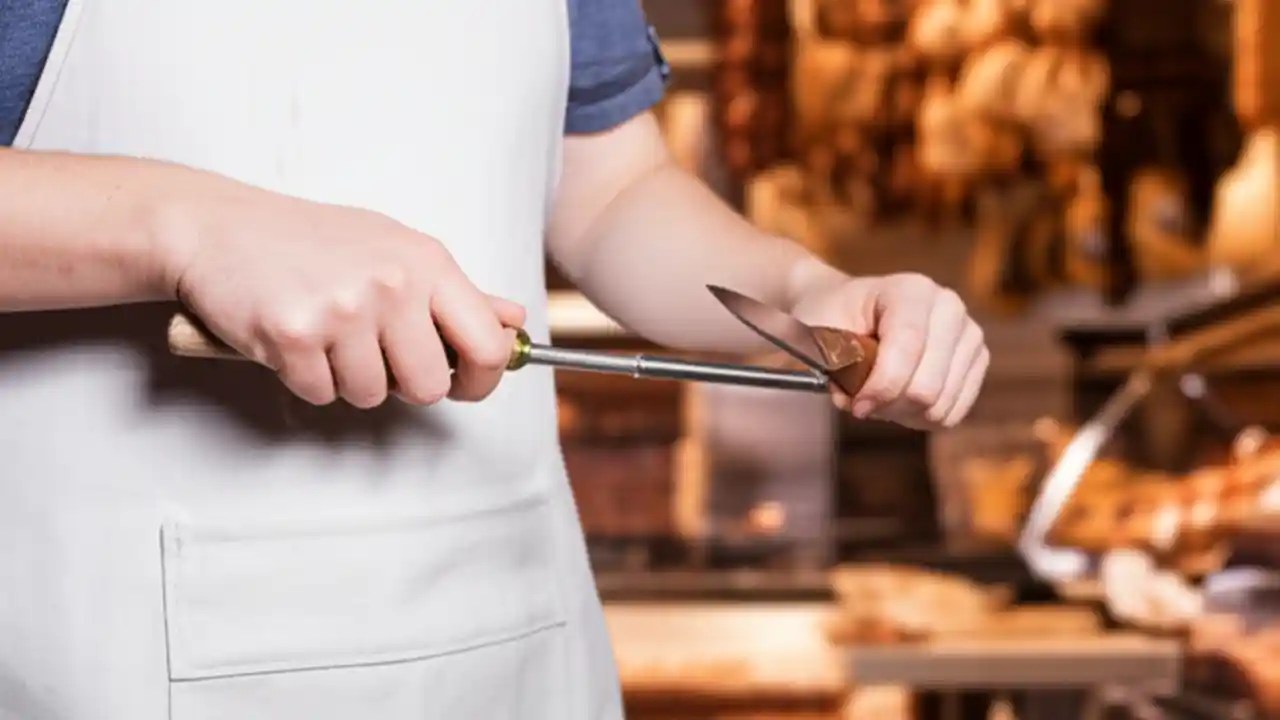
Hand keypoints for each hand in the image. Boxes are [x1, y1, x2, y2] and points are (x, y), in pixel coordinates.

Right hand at [160, 181, 523, 407]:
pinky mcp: (294, 336)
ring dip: (347, 379)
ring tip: (325, 334)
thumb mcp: (395, 249)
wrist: (217, 227)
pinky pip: (322, 394)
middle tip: (372, 352)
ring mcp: (343, 309)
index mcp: (427, 262)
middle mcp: (391, 284)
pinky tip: (293, 338)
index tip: (466, 383)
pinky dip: (306, 378)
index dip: (482, 379)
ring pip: (371, 396)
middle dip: (402, 384)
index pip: (489, 345)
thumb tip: (513, 321)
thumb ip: (458, 293)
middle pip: (430, 386)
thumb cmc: (309, 240)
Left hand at [790, 272, 987, 429]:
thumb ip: (832, 365)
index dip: (881, 386)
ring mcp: (969, 334)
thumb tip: (851, 399)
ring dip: (903, 413)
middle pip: (928, 386)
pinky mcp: (976, 362)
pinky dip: (922, 418)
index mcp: (912, 290)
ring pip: (940, 405)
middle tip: (863, 402)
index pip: (908, 346)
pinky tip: (901, 401)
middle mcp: (949, 307)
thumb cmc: (835, 317)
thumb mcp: (819, 332)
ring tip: (880, 397)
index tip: (856, 406)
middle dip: (889, 405)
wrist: (854, 308)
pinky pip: (952, 413)